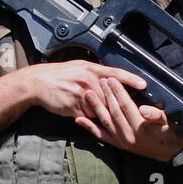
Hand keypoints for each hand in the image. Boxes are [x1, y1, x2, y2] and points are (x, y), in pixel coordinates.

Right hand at [22, 60, 150, 119]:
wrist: (38, 83)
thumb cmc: (60, 75)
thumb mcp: (78, 67)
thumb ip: (95, 73)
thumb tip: (111, 79)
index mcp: (90, 69)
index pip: (115, 74)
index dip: (131, 80)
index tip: (144, 85)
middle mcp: (88, 80)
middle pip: (110, 96)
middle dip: (113, 102)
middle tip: (120, 106)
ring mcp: (81, 94)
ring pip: (99, 108)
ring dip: (98, 111)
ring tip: (91, 107)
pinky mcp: (74, 107)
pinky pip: (87, 116)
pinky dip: (86, 116)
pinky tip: (78, 109)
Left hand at [75, 75, 182, 161]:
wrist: (167, 151)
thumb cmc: (167, 132)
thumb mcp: (166, 122)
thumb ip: (155, 115)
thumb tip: (144, 110)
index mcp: (140, 126)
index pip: (126, 105)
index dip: (118, 92)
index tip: (111, 79)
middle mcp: (128, 134)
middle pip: (113, 111)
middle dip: (106, 95)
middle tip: (99, 81)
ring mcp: (120, 140)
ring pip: (104, 121)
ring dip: (95, 107)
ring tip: (88, 94)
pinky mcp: (116, 144)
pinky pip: (100, 135)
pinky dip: (89, 127)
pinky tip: (79, 119)